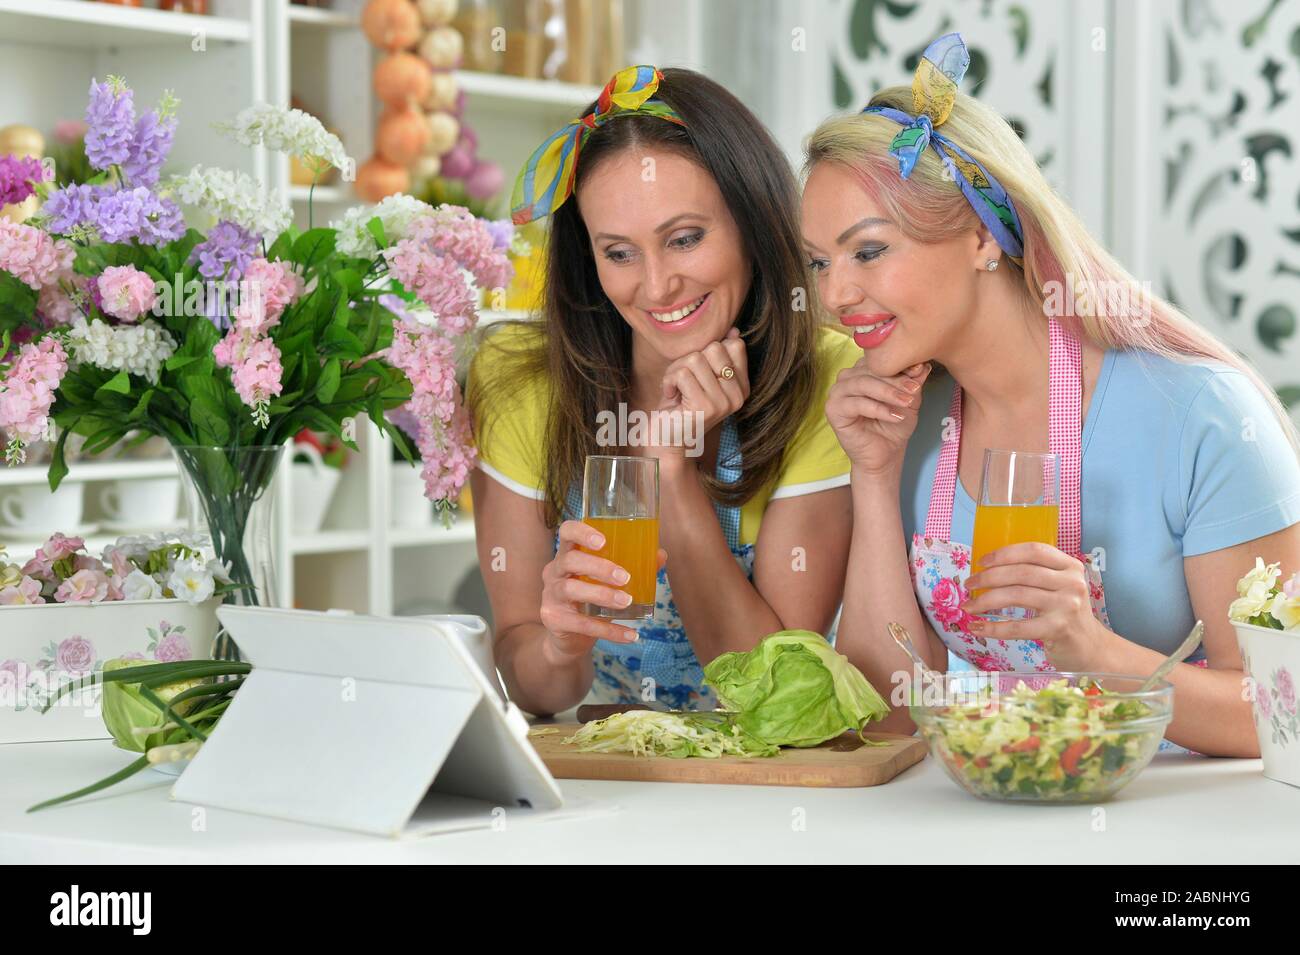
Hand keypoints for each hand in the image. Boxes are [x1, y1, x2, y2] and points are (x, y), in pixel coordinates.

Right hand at [539, 520, 666, 662]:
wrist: (570, 639)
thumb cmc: (591, 600)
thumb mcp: (607, 582)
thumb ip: (630, 566)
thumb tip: (660, 555)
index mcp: (567, 554)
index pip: (567, 532)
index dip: (582, 532)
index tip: (603, 541)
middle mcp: (554, 571)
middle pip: (570, 560)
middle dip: (599, 567)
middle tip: (625, 578)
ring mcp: (550, 595)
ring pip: (571, 589)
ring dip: (602, 595)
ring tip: (626, 602)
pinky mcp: (553, 619)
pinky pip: (581, 623)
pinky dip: (608, 630)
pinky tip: (629, 634)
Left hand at [652, 327, 749, 462]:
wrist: (666, 441)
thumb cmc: (680, 407)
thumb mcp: (701, 377)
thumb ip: (717, 357)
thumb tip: (733, 331)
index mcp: (741, 387)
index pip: (735, 345)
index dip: (707, 351)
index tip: (696, 372)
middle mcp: (737, 396)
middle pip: (714, 348)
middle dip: (688, 359)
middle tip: (680, 380)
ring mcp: (723, 402)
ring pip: (695, 358)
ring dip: (675, 370)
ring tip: (674, 389)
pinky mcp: (705, 406)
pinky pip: (683, 373)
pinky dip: (669, 381)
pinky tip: (670, 396)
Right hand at [825, 359, 930, 476]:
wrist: (885, 454)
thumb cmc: (894, 426)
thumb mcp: (909, 400)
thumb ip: (913, 382)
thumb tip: (922, 365)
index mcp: (862, 370)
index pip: (879, 361)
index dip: (900, 365)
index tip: (920, 371)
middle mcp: (847, 378)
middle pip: (871, 370)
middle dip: (896, 379)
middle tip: (914, 389)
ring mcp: (837, 393)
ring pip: (863, 384)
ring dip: (888, 393)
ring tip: (906, 402)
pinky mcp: (833, 410)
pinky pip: (857, 404)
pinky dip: (878, 409)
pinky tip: (894, 416)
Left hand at [961, 542, 1109, 669]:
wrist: (1090, 647)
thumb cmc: (1065, 613)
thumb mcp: (1059, 587)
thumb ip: (1036, 574)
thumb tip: (989, 568)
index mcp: (1070, 566)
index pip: (1034, 551)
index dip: (1004, 554)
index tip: (982, 562)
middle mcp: (1071, 583)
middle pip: (1021, 572)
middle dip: (988, 577)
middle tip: (969, 584)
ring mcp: (1066, 606)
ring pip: (1015, 595)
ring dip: (985, 600)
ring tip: (968, 606)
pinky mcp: (1057, 629)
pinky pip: (1017, 626)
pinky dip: (993, 628)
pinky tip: (977, 628)